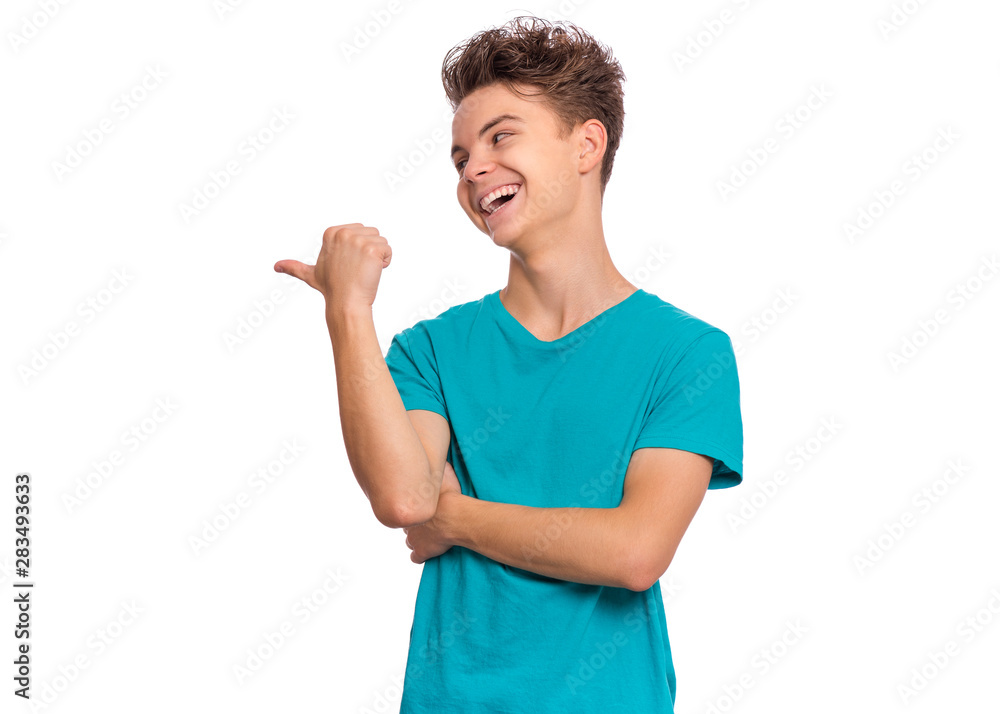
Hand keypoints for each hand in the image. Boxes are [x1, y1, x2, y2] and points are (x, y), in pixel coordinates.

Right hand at [273, 223, 391, 311]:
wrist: (345, 303)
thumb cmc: (331, 289)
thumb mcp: (311, 274)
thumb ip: (295, 267)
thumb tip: (276, 266)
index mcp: (332, 232)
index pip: (360, 231)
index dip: (358, 250)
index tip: (348, 265)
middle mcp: (344, 233)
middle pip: (372, 234)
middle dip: (369, 252)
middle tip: (356, 269)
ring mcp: (358, 240)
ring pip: (381, 242)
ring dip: (378, 258)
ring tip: (363, 271)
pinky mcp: (372, 249)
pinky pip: (388, 250)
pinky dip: (385, 263)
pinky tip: (372, 272)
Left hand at [403, 461, 461, 563]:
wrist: (456, 517)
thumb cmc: (450, 495)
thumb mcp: (444, 472)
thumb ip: (439, 466)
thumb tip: (438, 454)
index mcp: (411, 505)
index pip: (406, 507)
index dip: (415, 507)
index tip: (422, 506)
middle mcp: (408, 522)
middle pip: (407, 524)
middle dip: (414, 523)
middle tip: (426, 520)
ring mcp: (414, 539)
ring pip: (410, 541)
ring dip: (417, 538)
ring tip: (428, 536)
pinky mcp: (423, 551)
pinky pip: (416, 556)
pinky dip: (421, 554)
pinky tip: (428, 551)